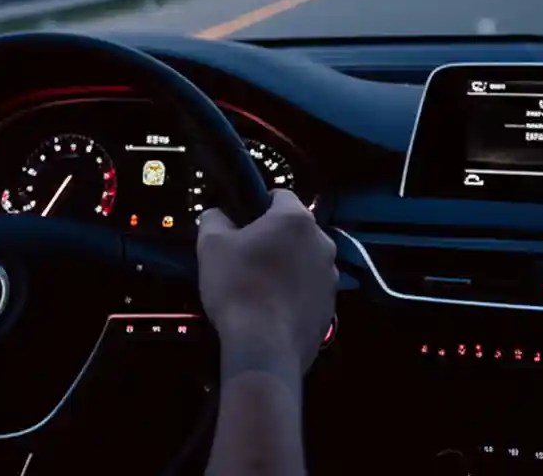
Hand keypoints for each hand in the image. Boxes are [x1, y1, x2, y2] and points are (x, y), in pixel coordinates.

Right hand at [197, 190, 337, 375]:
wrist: (264, 346)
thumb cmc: (238, 286)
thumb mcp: (211, 246)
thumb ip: (214, 220)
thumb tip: (217, 215)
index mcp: (296, 219)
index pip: (280, 195)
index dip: (259, 204)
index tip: (242, 220)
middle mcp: (322, 242)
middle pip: (295, 230)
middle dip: (275, 238)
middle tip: (247, 255)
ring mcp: (330, 277)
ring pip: (305, 261)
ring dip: (287, 266)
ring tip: (260, 287)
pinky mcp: (330, 307)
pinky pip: (309, 291)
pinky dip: (294, 294)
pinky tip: (273, 310)